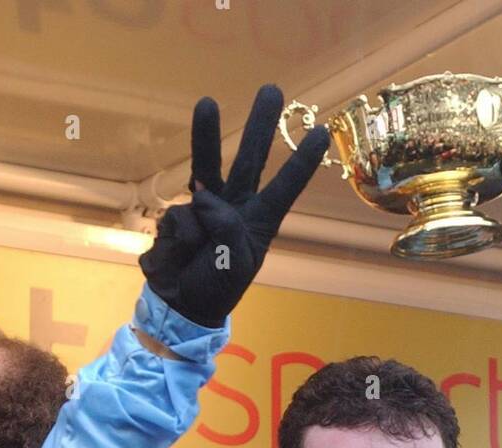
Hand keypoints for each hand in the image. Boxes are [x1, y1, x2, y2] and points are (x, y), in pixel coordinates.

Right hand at [139, 85, 328, 327]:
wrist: (180, 304)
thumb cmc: (216, 287)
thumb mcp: (235, 264)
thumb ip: (226, 229)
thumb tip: (204, 197)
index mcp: (260, 222)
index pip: (285, 187)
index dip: (302, 162)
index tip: (320, 132)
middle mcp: (236, 207)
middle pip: (251, 159)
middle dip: (261, 124)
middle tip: (273, 90)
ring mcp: (206, 206)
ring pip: (210, 163)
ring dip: (207, 133)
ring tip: (207, 102)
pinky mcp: (181, 212)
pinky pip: (183, 214)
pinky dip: (181, 235)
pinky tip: (182, 253)